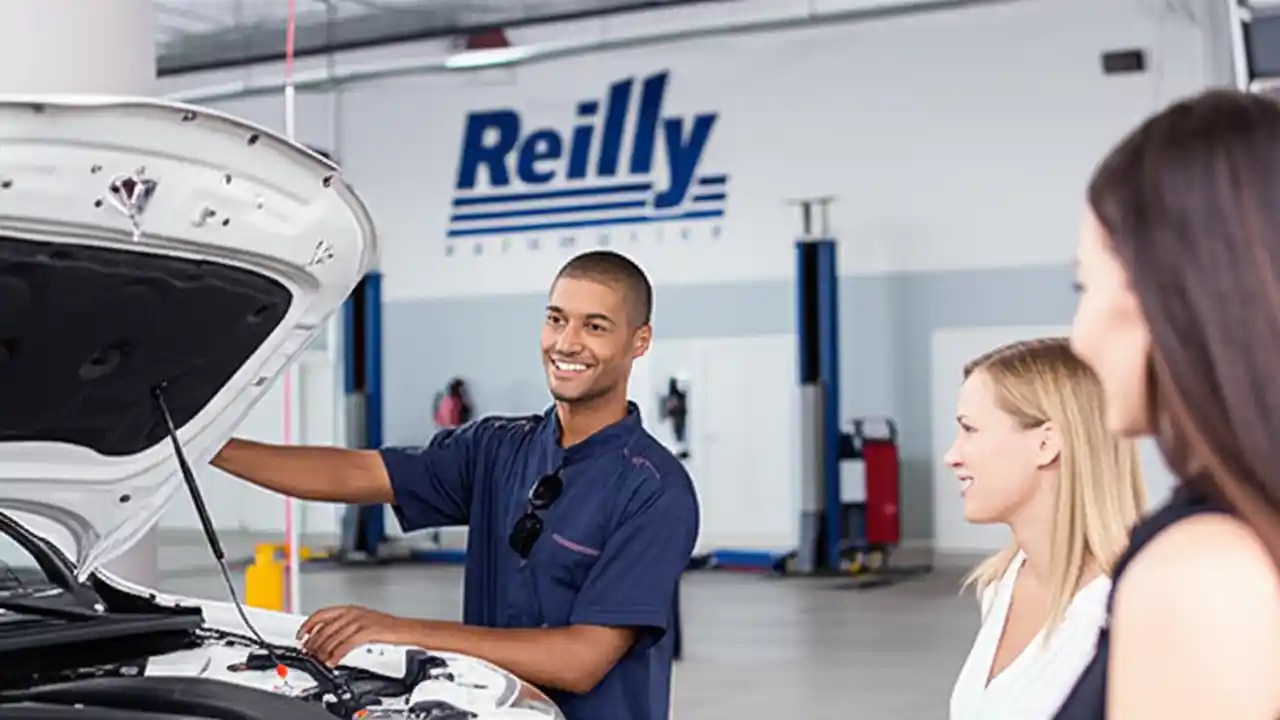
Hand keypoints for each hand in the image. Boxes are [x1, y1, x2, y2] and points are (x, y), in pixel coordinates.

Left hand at [297, 605, 417, 665]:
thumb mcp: (362, 622)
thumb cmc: (388, 628)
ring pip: (334, 637)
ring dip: (323, 651)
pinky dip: (336, 655)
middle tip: (308, 654)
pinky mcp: (368, 631)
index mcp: (350, 608)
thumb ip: (344, 627)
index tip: (300, 636)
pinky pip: (346, 644)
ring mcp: (361, 621)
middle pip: (325, 628)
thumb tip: (326, 640)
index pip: (322, 614)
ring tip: (318, 661)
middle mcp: (353, 612)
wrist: (407, 629)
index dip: (308, 625)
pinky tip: (332, 662)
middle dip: (313, 643)